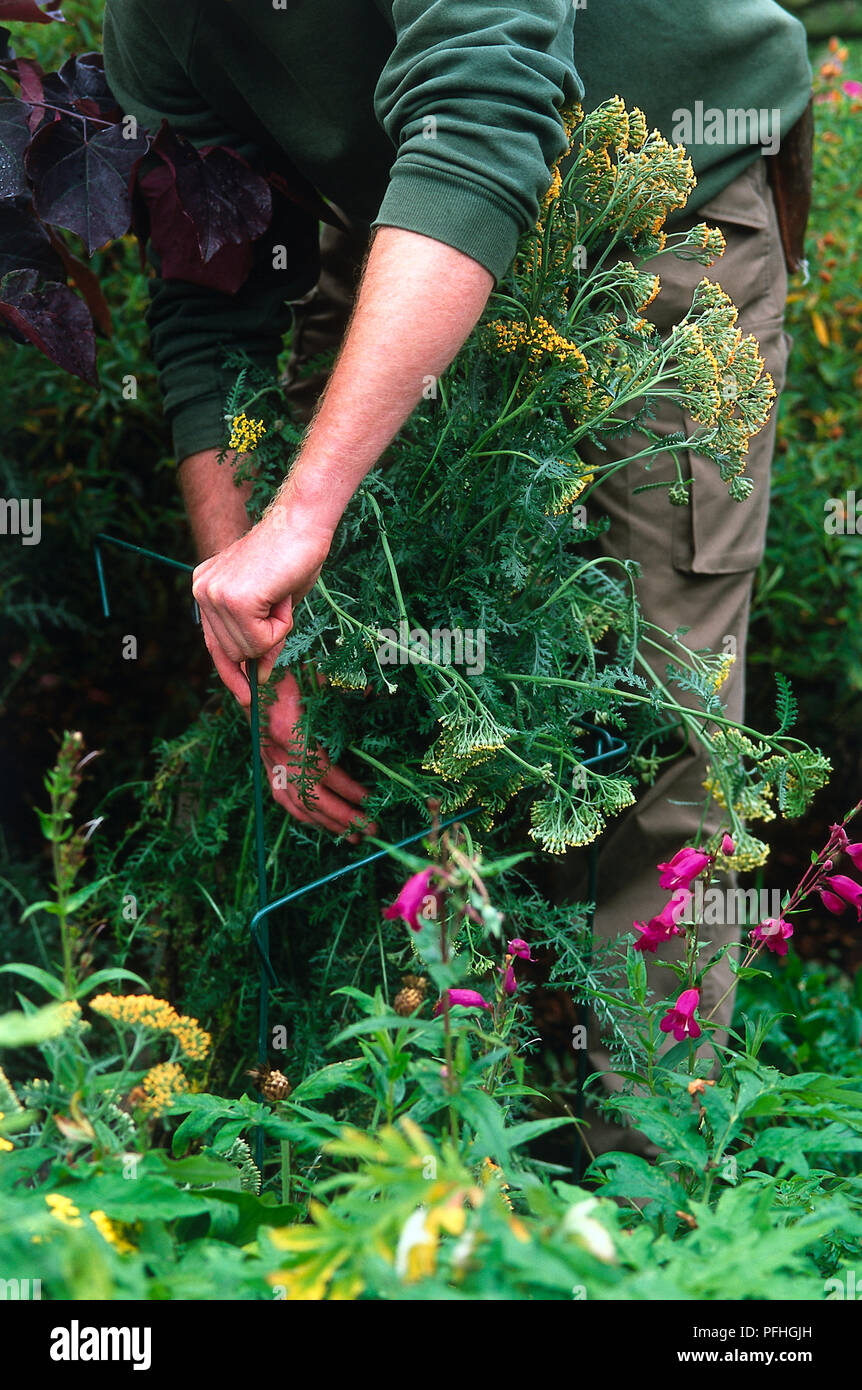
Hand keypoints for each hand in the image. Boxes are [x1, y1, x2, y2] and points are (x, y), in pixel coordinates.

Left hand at [191, 505, 332, 705]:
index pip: (214, 643)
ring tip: (280, 596)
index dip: (230, 672)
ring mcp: (214, 595)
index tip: (245, 696)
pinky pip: (261, 640)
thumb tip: (257, 678)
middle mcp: (202, 591)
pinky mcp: (234, 599)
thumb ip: (259, 640)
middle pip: (233, 652)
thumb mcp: (273, 606)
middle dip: (265, 641)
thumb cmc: (293, 557)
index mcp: (205, 588)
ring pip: (248, 649)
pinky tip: (281, 597)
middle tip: (280, 606)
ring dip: (276, 631)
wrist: (303, 523)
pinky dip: (281, 627)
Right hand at [260, 669, 375, 839]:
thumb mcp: (316, 675)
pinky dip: (304, 815)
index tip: (370, 800)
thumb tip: (375, 693)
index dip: (347, 788)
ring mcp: (267, 761)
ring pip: (296, 803)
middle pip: (311, 796)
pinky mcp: (265, 764)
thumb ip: (346, 687)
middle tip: (370, 829)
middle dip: (343, 816)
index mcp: (288, 730)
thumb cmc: (285, 669)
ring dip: (326, 823)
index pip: (322, 770)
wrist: (248, 669)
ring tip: (352, 837)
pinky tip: (323, 824)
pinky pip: (283, 798)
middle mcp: (274, 752)